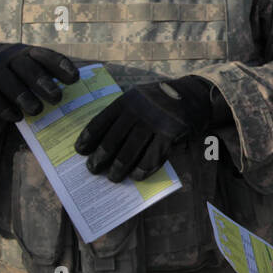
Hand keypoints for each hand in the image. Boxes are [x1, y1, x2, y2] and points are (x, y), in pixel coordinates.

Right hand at [0, 42, 78, 121]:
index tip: (75, 78)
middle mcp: (8, 57)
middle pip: (27, 68)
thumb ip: (44, 73)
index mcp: (26, 52)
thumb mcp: (24, 63)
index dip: (60, 65)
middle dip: (43, 82)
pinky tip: (16, 117)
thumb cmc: (8, 69)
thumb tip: (75, 92)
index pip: (45, 55)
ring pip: (9, 82)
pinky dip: (4, 107)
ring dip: (24, 96)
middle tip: (57, 98)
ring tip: (37, 110)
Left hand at [74, 76, 230, 182]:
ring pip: (129, 152)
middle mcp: (138, 111)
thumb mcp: (139, 98)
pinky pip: (151, 158)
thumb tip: (102, 142)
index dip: (88, 137)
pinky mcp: (169, 134)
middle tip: (92, 170)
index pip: (101, 121)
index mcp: (126, 100)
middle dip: (100, 158)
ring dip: (118, 168)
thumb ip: (124, 114)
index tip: (80, 151)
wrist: (192, 95)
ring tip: (113, 177)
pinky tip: (136, 176)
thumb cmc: (160, 101)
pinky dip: (142, 170)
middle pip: (112, 140)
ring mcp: (153, 123)